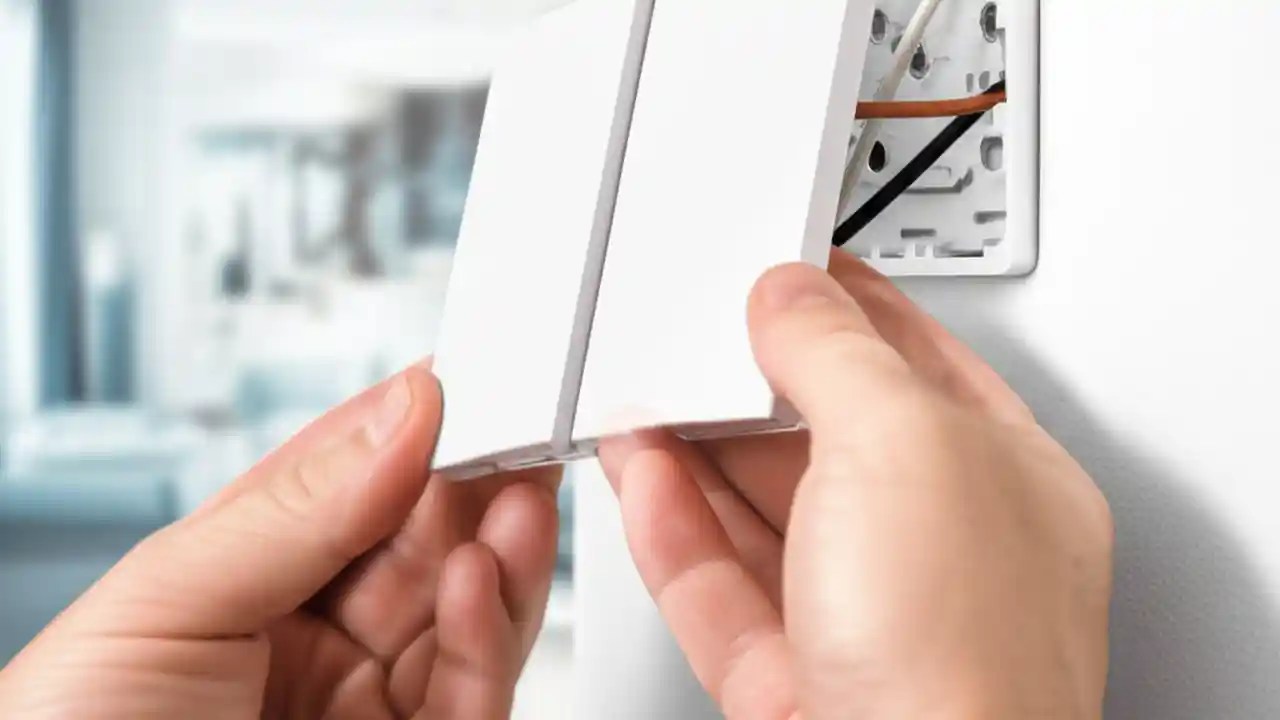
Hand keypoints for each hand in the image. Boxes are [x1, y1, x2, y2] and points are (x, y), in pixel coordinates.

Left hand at [0, 364, 560, 719]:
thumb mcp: (162, 602)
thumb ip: (294, 509)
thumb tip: (403, 416)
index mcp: (245, 581)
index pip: (351, 482)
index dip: (410, 426)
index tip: (467, 380)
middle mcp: (314, 639)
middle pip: (424, 541)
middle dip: (475, 478)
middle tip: (518, 422)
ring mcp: (367, 703)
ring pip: (468, 612)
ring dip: (501, 547)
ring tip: (518, 491)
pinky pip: (474, 692)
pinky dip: (489, 634)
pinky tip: (480, 578)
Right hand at [600, 252, 1113, 719]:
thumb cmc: (960, 661)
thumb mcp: (903, 446)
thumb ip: (837, 352)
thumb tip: (788, 293)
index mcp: (1004, 486)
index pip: (919, 364)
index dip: (849, 303)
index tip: (785, 263)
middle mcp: (935, 553)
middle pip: (827, 437)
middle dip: (750, 379)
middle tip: (691, 327)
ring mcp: (858, 617)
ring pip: (760, 511)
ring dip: (693, 444)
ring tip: (642, 387)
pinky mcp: (787, 674)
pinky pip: (715, 579)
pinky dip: (669, 518)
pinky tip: (637, 467)